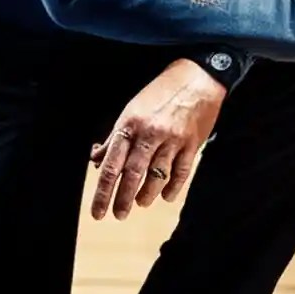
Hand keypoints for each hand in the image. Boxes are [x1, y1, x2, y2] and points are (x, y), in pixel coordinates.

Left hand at [89, 59, 224, 220]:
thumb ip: (115, 137)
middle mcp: (150, 133)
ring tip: (140, 203)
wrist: (197, 77)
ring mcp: (172, 140)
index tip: (98, 211)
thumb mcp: (132, 109)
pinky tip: (166, 197)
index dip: (103, 191)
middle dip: (122, 199)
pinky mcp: (192, 144)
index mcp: (130, 124)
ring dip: (146, 195)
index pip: (112, 165)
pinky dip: (172, 187)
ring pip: (156, 176)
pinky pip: (181, 172)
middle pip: (133, 174)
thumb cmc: (160, 92)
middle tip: (118, 215)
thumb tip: (98, 160)